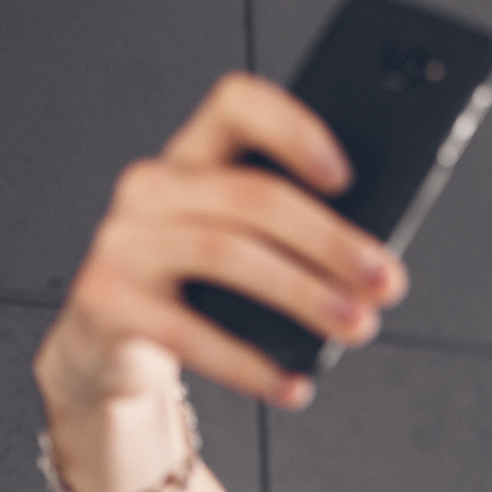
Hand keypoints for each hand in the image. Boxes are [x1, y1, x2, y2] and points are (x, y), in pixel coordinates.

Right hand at [33, 71, 406, 418]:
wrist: (110, 348)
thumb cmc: (192, 291)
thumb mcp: (242, 250)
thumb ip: (291, 236)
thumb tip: (373, 263)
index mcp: (191, 159)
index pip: (237, 105)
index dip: (293, 130)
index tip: (347, 177)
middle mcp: (152, 189)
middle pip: (252, 195)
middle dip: (330, 240)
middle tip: (384, 280)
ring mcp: (125, 243)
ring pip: (226, 253)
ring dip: (303, 295)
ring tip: (356, 326)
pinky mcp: (108, 302)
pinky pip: (189, 333)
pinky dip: (250, 365)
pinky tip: (293, 385)